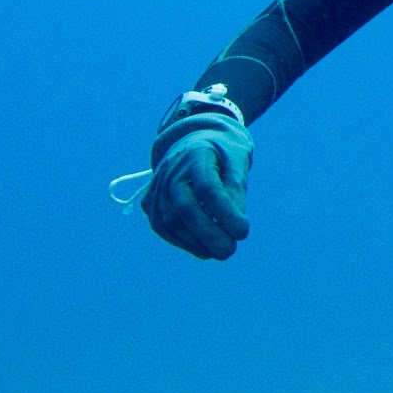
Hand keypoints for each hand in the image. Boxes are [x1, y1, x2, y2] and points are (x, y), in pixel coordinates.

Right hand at [142, 113, 252, 259]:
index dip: (225, 213)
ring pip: (170, 221)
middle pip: (185, 207)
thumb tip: (235, 224)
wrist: (194, 141)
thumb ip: (236, 189)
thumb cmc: (222, 153)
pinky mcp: (149, 202)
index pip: (208, 188)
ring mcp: (156, 186)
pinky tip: (204, 249)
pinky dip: (184, 242)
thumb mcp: (237, 161)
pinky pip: (162, 226)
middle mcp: (171, 170)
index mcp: (196, 154)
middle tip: (230, 251)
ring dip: (196, 243)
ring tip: (220, 251)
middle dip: (208, 234)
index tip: (244, 232)